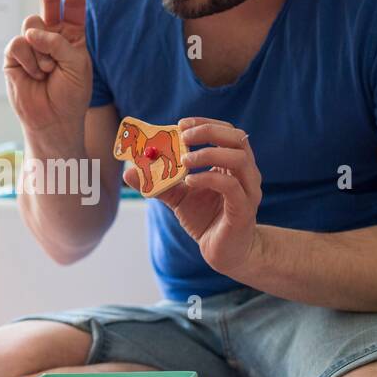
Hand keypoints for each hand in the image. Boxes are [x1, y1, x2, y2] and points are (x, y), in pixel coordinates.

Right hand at [3, 0, 92, 135]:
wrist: (52, 120)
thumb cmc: (70, 94)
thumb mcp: (77, 65)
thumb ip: (59, 43)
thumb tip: (30, 32)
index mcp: (71, 36)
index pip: (73, 8)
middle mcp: (50, 36)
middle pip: (48, 2)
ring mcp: (31, 44)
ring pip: (33, 25)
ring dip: (43, 50)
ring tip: (48, 71)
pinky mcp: (13, 56)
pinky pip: (19, 44)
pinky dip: (29, 60)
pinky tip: (34, 75)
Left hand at [123, 117, 262, 279]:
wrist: (223, 253)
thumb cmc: (206, 220)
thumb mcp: (178, 198)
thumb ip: (158, 183)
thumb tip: (129, 172)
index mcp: (233, 164)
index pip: (227, 132)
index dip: (205, 124)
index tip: (181, 124)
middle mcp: (246, 173)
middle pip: (237, 138)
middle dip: (208, 132)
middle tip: (183, 137)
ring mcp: (248, 190)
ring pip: (238, 158)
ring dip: (208, 153)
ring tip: (184, 160)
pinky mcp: (243, 209)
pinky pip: (230, 185)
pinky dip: (208, 178)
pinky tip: (189, 181)